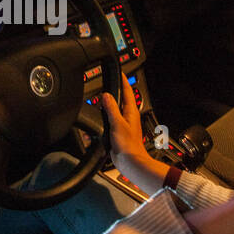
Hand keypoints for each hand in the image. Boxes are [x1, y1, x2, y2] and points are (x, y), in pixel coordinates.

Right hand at [100, 78, 167, 193]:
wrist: (130, 161)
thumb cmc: (128, 145)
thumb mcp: (117, 123)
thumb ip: (111, 108)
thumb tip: (106, 95)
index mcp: (131, 112)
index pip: (127, 91)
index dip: (123, 81)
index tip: (119, 71)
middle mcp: (129, 116)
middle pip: (122, 99)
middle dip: (117, 89)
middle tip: (112, 80)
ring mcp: (124, 124)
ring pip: (117, 109)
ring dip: (111, 102)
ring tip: (105, 95)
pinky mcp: (119, 132)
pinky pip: (112, 120)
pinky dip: (106, 115)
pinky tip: (102, 115)